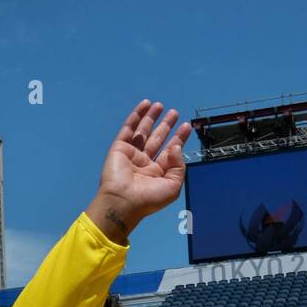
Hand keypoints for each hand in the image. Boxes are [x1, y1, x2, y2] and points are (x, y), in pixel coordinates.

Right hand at [88, 100, 191, 241]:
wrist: (123, 202)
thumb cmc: (148, 199)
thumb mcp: (173, 186)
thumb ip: (178, 166)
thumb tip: (175, 147)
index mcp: (157, 173)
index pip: (169, 151)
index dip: (178, 138)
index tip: (186, 126)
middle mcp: (144, 163)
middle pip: (157, 139)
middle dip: (166, 125)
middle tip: (174, 113)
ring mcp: (131, 155)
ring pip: (143, 132)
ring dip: (151, 118)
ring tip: (160, 105)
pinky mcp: (119, 149)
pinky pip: (128, 129)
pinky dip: (136, 116)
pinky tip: (145, 105)